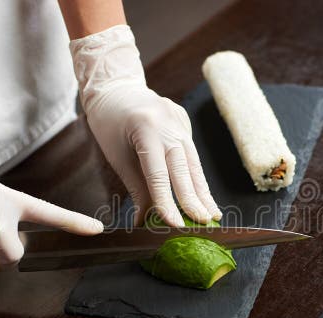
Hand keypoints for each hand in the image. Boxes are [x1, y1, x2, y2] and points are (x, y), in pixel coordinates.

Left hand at [69, 25, 220, 226]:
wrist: (116, 87)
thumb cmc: (109, 122)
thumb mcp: (117, 156)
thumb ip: (136, 187)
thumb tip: (145, 219)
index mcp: (145, 129)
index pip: (158, 174)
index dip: (167, 201)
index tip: (175, 224)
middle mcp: (168, 124)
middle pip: (184, 168)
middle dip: (194, 199)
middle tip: (204, 222)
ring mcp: (180, 121)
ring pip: (194, 162)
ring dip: (203, 191)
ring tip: (212, 214)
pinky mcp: (185, 122)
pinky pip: (192, 154)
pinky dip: (197, 176)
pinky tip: (204, 196)